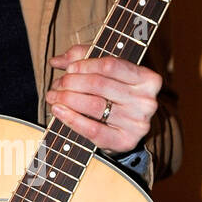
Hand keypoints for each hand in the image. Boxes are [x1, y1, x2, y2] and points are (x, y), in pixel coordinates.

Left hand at [47, 44, 161, 153]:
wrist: (127, 130)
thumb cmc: (115, 96)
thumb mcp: (106, 73)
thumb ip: (83, 59)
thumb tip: (57, 60)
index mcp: (148, 79)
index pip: (111, 65)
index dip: (85, 65)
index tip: (69, 68)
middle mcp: (147, 101)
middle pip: (99, 85)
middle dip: (72, 82)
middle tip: (57, 84)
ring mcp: (138, 123)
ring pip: (94, 106)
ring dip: (67, 99)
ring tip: (53, 96)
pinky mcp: (126, 142)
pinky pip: (93, 129)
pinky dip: (72, 119)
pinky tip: (58, 111)